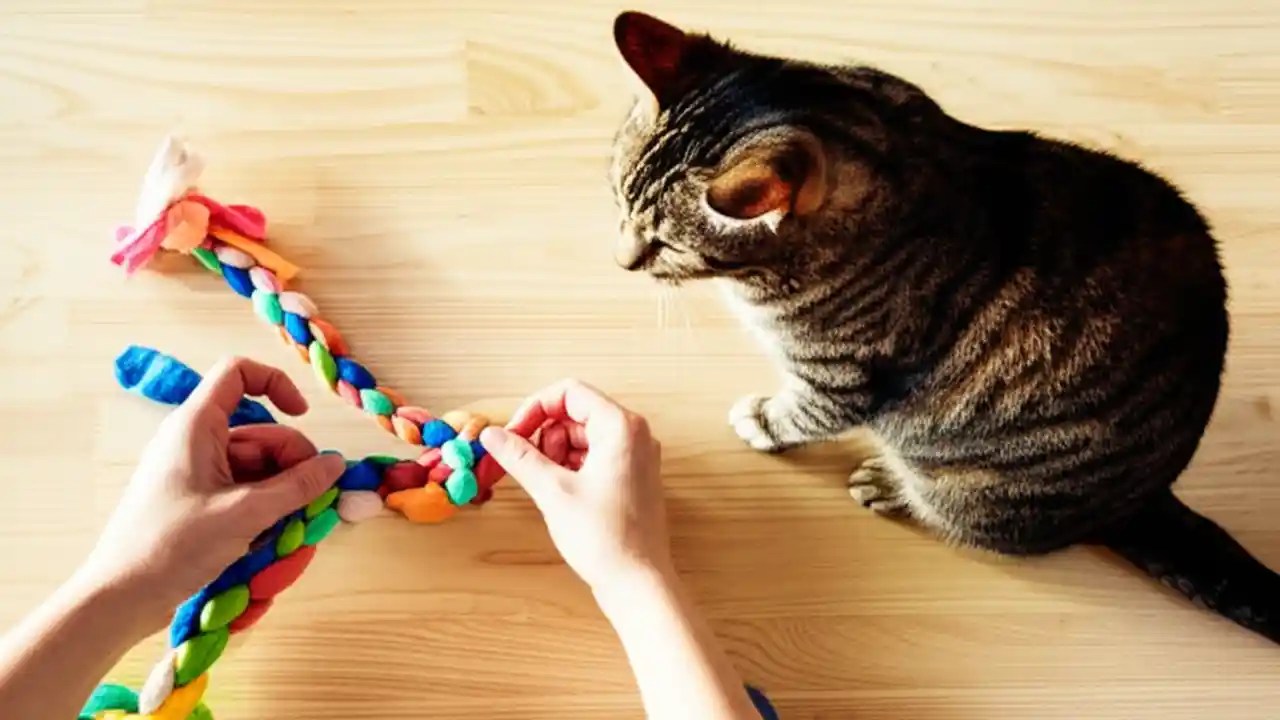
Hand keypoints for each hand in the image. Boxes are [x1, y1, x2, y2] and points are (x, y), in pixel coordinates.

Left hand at [79, 357, 345, 627]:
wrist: (121, 597)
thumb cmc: (174, 546)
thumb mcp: (245, 514)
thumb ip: (297, 487)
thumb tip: (336, 465)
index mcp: (196, 426)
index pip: (237, 373)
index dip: (275, 384)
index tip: (303, 415)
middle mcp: (195, 441)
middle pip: (259, 430)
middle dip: (291, 459)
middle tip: (311, 498)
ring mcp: (195, 472)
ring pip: (255, 463)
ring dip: (281, 489)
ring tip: (288, 525)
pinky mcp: (196, 500)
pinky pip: (242, 487)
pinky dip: (263, 504)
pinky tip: (269, 534)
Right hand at [480, 379, 670, 594]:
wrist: (638, 582)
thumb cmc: (603, 538)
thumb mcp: (553, 491)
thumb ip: (520, 457)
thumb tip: (491, 434)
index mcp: (621, 427)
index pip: (569, 392)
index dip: (534, 408)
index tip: (512, 435)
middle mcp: (634, 434)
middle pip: (576, 412)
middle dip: (544, 433)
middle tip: (524, 464)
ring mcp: (636, 456)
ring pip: (583, 434)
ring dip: (555, 451)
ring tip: (544, 483)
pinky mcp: (632, 476)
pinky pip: (595, 455)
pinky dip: (571, 465)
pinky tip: (558, 491)